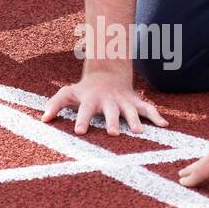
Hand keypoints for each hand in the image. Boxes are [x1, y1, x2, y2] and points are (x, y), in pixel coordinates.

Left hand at [42, 67, 167, 135]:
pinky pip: (148, 109)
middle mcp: (109, 101)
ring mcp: (124, 102)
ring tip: (139, 132)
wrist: (107, 73)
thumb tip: (43, 120)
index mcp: (91, 100)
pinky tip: (165, 125)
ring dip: (135, 121)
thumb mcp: (68, 93)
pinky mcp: (136, 102)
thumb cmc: (85, 90)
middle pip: (111, 112)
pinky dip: (157, 116)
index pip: (85, 111)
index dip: (82, 120)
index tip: (79, 132)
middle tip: (113, 134)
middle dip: (112, 122)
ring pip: (130, 111)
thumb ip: (55, 104)